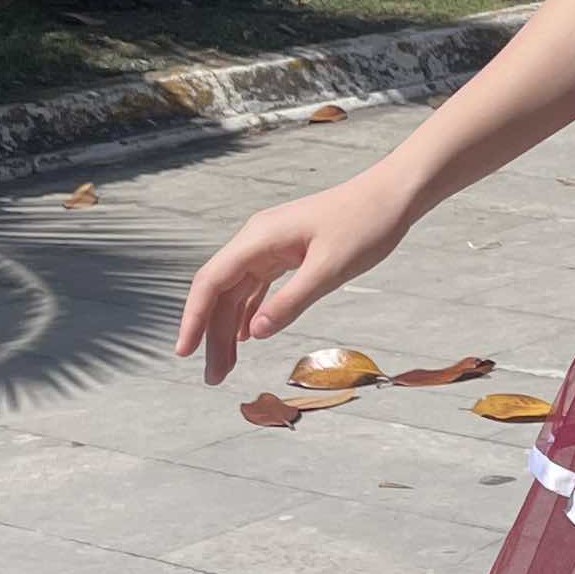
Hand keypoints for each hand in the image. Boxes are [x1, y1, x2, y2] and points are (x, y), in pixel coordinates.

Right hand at [171, 170, 415, 383]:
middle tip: (214, 378)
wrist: (392, 195)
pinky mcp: (287, 251)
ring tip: (226, 366)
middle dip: (212, 335)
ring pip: (238, 292)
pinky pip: (257, 286)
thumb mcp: (330, 270)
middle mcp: (256, 240)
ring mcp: (270, 245)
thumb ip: (291, 302)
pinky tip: (247, 337)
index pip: (211, 282)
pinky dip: (249, 312)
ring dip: (229, 328)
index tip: (182, 352)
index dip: (193, 319)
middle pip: (221, 292)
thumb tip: (252, 334)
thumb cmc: (365, 226)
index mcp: (259, 239)